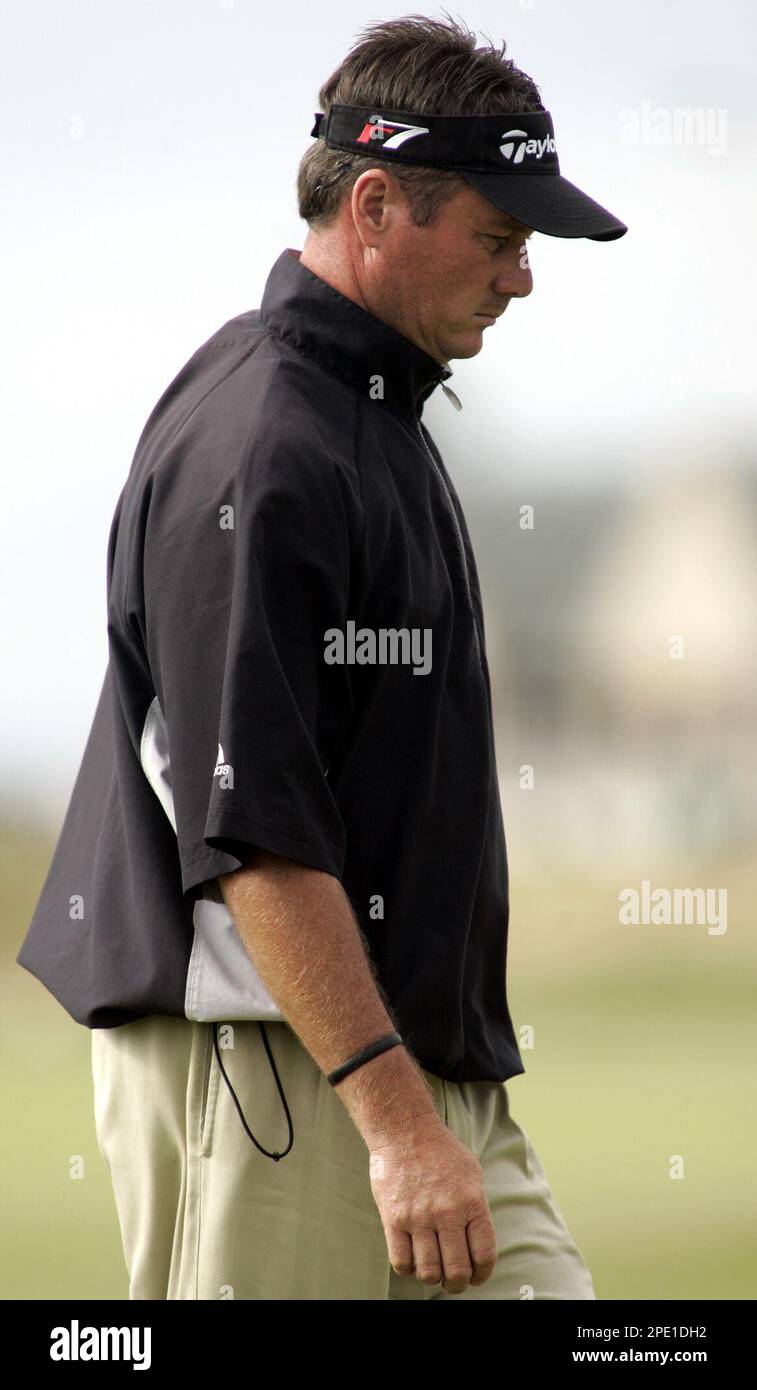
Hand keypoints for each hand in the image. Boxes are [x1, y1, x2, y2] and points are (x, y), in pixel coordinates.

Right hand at [367, 1111, 496, 1294]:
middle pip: (457, 1270)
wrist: (405, 1129)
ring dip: (432, 1278)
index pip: (484, 1255)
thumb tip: (478, 1248)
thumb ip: (476, 1210)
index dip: (482, 1274)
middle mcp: (447, 1212)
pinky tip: (412, 1257)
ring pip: (429, 1272)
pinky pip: (401, 1262)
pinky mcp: (393, 1218)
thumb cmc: (441, 1152)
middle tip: (453, 1281)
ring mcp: (419, 1216)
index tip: (476, 1277)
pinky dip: (408, 1268)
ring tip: (432, 1269)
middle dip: (457, 1284)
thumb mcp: (472, 1174)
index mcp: (472, 1202)